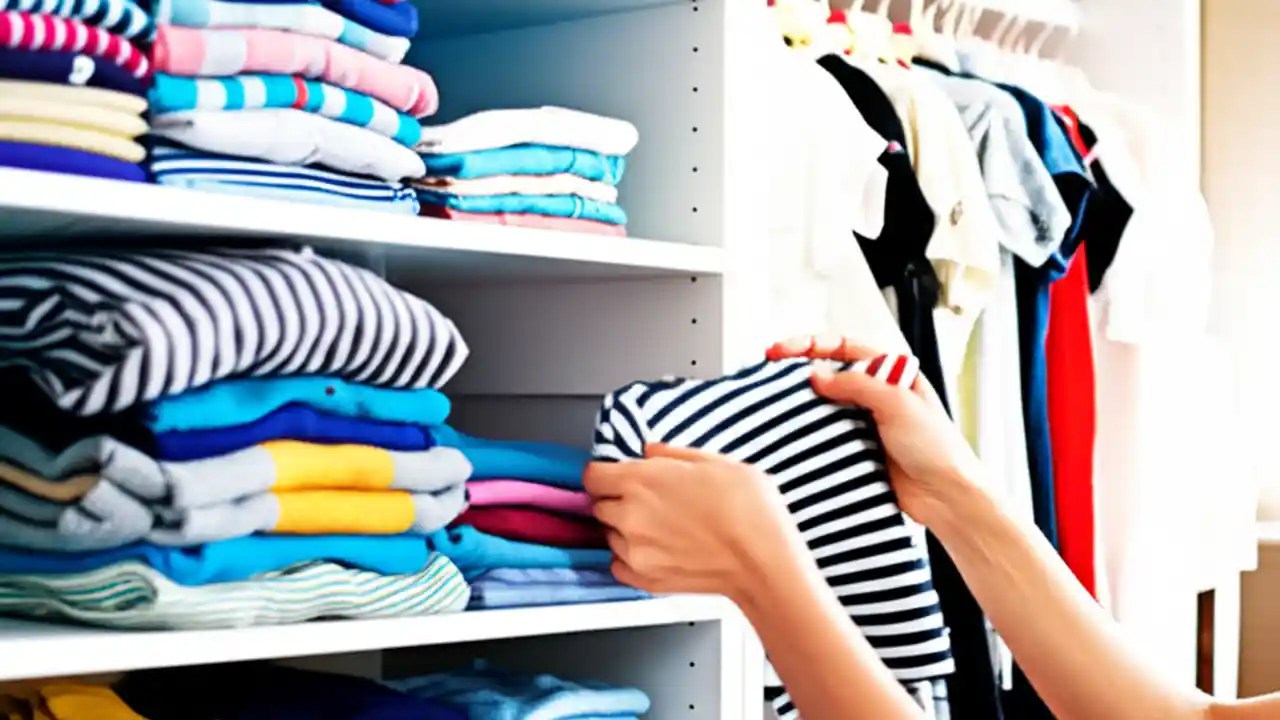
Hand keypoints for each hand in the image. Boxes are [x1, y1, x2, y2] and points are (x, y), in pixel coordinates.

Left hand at [583, 444, 803, 602]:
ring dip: (625, 529)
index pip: (592, 475)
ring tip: (661, 527)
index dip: (604, 474)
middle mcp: (630, 515)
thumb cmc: (748, 510)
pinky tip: (657, 550)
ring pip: (610, 535)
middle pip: (599, 505)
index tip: (616, 476)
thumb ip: (674, 454)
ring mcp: (635, 550)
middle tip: (649, 501)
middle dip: (617, 500)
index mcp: (642, 480)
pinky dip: (630, 558)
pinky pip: (618, 566)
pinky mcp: (645, 579)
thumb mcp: (717, 462)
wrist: (763, 561)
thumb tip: (651, 451)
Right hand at [767, 335, 982, 525]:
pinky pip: (825, 432)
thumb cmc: (934, 445)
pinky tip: (787, 429)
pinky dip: (806, 428)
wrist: (946, 495)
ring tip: (769, 396)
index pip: (845, 346)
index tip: (782, 350)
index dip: (812, 343)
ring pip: (823, 401)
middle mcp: (876, 391)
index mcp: (891, 371)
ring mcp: (864, 420)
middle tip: (767, 367)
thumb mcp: (896, 402)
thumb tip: (815, 374)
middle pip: (829, 369)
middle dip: (798, 365)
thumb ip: (856, 384)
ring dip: (798, 397)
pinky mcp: (856, 447)